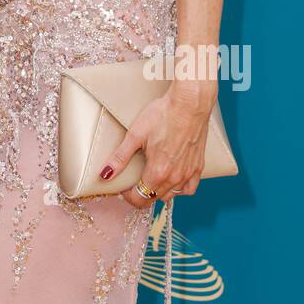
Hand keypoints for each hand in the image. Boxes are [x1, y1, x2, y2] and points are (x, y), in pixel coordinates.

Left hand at [99, 86, 213, 208]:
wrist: (189, 104)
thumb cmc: (162, 115)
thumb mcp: (135, 135)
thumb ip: (120, 158)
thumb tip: (105, 174)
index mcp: (157, 172)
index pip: (140, 198)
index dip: (128, 197)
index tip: (123, 189)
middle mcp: (174, 178)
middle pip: (154, 198)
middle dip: (141, 194)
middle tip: (133, 183)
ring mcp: (188, 173)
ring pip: (171, 195)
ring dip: (158, 192)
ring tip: (150, 180)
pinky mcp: (198, 166)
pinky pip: (189, 189)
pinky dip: (179, 189)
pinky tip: (172, 180)